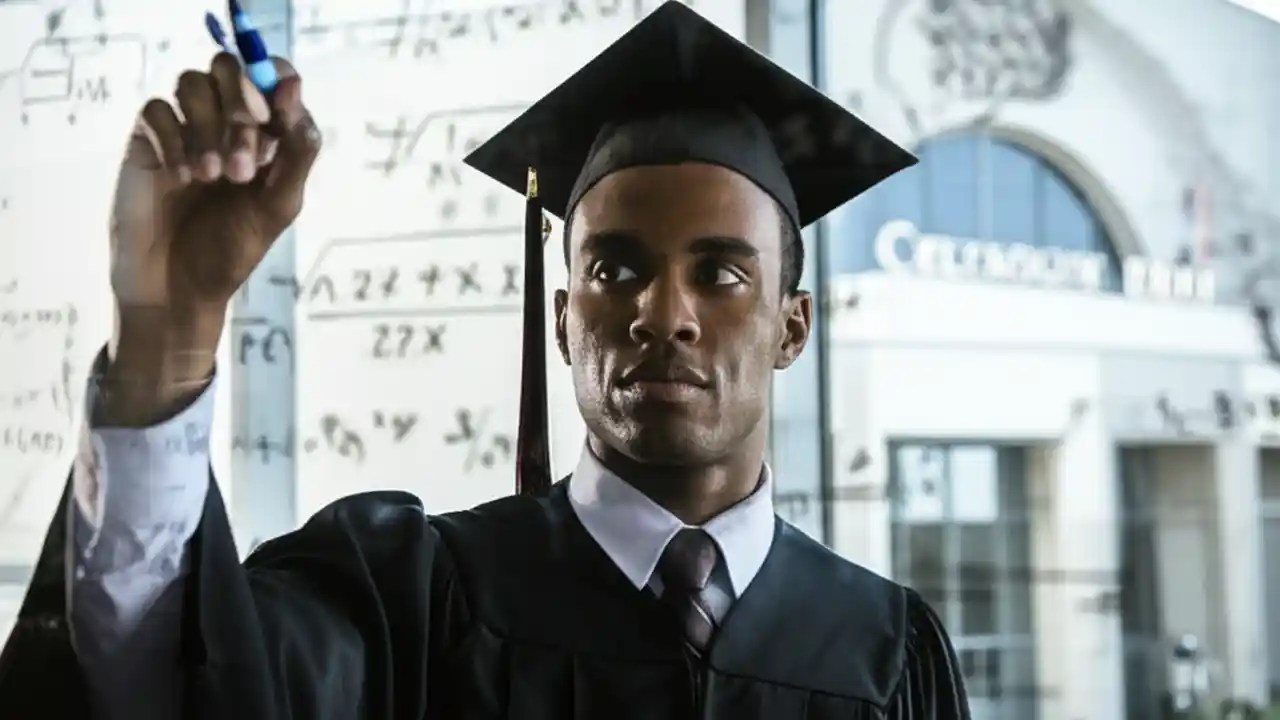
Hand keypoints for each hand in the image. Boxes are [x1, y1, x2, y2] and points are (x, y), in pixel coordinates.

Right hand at [99, 52, 321, 425]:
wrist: (177, 288)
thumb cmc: (232, 250)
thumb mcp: (279, 204)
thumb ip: (298, 149)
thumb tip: (294, 88)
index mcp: (267, 134)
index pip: (272, 77)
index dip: (271, 84)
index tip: (271, 119)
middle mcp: (226, 123)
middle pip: (230, 69)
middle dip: (240, 109)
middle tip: (243, 166)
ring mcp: (185, 128)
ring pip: (193, 84)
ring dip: (209, 128)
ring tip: (213, 178)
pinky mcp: (148, 141)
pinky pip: (157, 109)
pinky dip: (174, 140)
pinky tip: (181, 179)